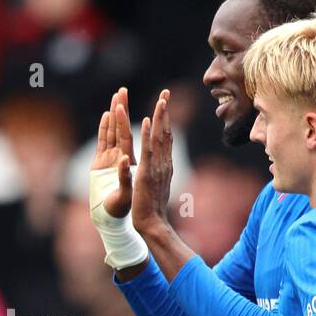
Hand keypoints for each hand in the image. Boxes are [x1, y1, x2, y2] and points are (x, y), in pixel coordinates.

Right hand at [91, 87, 133, 217]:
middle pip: (121, 128)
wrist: (112, 219)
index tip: (125, 102)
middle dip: (122, 109)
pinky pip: (103, 142)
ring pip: (112, 131)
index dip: (127, 118)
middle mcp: (122, 157)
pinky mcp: (100, 164)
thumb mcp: (126, 194)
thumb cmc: (123, 210)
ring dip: (114, 114)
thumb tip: (125, 161)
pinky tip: (106, 115)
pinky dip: (104, 128)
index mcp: (130, 162)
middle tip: (122, 90)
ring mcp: (111, 159)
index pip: (128, 135)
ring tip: (115, 97)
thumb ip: (124, 177)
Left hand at [131, 89, 172, 234]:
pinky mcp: (147, 173)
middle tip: (166, 92)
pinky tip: (148, 120)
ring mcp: (157, 167)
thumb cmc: (153, 208)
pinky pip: (148, 150)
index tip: (165, 103)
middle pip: (167, 132)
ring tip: (161, 99)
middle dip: (166, 111)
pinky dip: (149, 134)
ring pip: (160, 137)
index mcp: (165, 165)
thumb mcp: (159, 186)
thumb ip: (161, 174)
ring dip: (160, 117)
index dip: (166, 120)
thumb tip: (164, 167)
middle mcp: (164, 163)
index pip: (167, 137)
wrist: (153, 223)